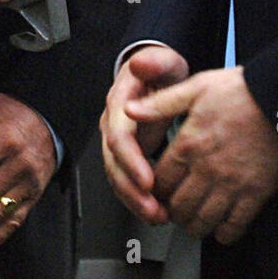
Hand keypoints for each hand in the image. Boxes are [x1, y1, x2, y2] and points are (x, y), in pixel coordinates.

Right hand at [99, 45, 188, 224]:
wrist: (155, 75)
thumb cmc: (160, 71)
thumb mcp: (164, 62)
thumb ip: (155, 62)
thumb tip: (140, 64)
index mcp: (120, 104)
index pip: (119, 137)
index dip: (132, 161)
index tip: (148, 180)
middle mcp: (113, 125)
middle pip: (113, 164)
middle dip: (132, 190)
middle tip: (153, 209)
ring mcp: (117, 142)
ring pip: (117, 177)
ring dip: (134, 200)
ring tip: (157, 216)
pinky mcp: (126, 155)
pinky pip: (126, 180)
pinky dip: (139, 199)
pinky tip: (156, 211)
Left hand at [127, 66, 277, 244]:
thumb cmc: (243, 90)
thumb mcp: (196, 87)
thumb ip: (161, 103)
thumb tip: (130, 110)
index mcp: (189, 143)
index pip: (159, 181)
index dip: (154, 189)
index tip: (158, 190)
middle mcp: (207, 169)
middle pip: (178, 207)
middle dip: (172, 211)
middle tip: (175, 209)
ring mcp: (232, 184)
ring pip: (202, 221)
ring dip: (194, 225)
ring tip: (194, 219)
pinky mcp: (256, 194)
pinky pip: (234, 226)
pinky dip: (224, 233)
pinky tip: (222, 227)